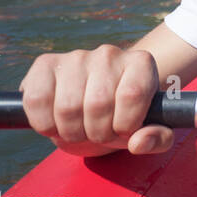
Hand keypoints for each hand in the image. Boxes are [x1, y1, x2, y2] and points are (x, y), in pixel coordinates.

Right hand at [19, 45, 173, 156]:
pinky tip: (56, 124)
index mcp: (141, 64)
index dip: (125, 124)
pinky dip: (44, 123)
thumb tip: (139, 142)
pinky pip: (37, 100)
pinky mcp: (45, 64)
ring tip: (80, 130)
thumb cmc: (128, 118)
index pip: (132, 95)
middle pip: (98, 104)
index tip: (124, 131)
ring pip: (67, 106)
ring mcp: (76, 56)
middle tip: (99, 134)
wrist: (99, 108)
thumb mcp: (153, 132)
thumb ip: (159, 139)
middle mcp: (109, 54)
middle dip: (97, 133)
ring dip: (72, 132)